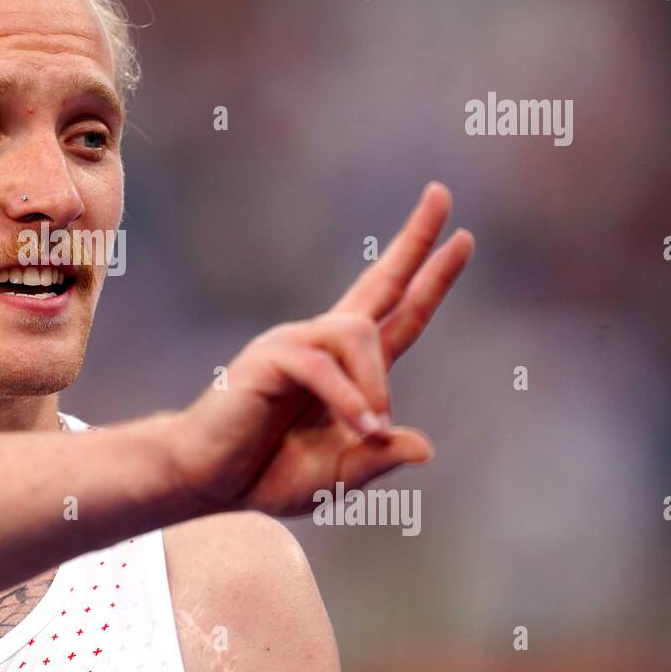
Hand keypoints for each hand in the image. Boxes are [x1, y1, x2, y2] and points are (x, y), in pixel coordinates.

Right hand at [172, 181, 473, 515]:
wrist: (207, 479)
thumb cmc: (266, 472)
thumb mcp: (338, 475)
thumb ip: (377, 462)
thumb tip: (425, 446)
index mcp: (348, 367)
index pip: (398, 312)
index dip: (431, 277)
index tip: (463, 238)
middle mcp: (323, 344)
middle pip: (380, 282)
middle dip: (414, 240)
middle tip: (442, 192)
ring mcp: (294, 345)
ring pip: (358, 333)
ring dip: (375, 386)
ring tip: (369, 431)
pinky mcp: (268, 358)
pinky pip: (323, 366)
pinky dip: (349, 400)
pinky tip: (359, 427)